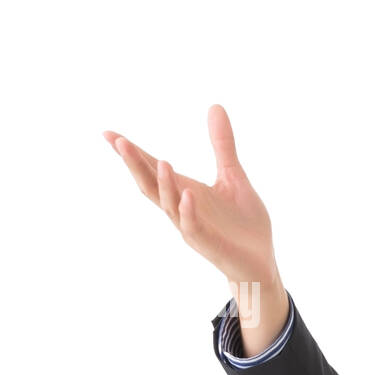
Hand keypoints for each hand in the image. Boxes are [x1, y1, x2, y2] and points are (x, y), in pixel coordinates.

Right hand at [103, 104, 281, 301]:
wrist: (261, 261)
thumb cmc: (244, 223)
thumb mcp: (233, 176)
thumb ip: (222, 145)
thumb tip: (215, 106)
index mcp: (184, 191)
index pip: (152, 169)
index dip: (132, 153)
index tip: (109, 134)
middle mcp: (182, 208)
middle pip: (150, 185)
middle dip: (134, 164)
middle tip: (118, 141)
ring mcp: (192, 227)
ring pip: (169, 204)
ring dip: (164, 184)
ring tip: (162, 161)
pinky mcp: (208, 243)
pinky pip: (193, 226)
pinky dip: (188, 210)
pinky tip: (188, 194)